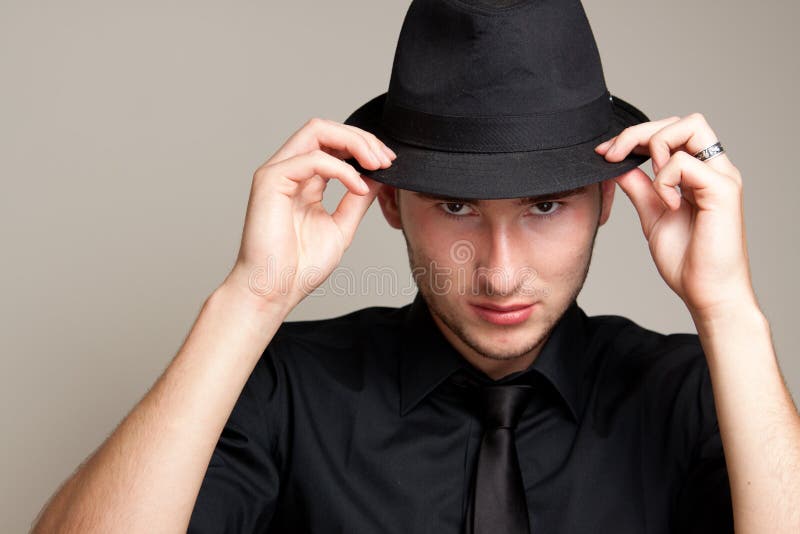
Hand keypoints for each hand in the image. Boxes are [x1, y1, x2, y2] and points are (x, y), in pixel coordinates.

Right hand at [222, 117, 394, 312]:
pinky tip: (358, 186)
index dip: (364, 146)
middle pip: (325, 128)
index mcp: (304, 180)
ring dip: (354, 142)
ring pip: (317, 130)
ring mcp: (277, 172)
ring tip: (377, 164)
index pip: (333, 143)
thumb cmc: (299, 267)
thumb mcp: (341, 227)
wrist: (274, 290)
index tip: (390, 163)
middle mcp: (288, 170)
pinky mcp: (270, 180)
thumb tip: (379, 176)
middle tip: (387, 160)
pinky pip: (312, 159)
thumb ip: (358, 200)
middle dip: (362, 138)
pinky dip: (342, 169)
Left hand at [594, 113, 757, 319]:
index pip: (671, 132)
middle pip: (681, 121)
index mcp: (698, 173)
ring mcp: (721, 177)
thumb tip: (618, 165)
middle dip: (639, 132)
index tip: (605, 153)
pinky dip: (666, 179)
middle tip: (613, 155)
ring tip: (652, 183)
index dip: (634, 136)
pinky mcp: (724, 191)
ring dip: (657, 147)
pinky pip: (686, 162)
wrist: (705, 292)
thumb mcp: (652, 214)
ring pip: (690, 126)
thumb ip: (639, 188)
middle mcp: (714, 169)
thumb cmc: (686, 259)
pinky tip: (668, 204)